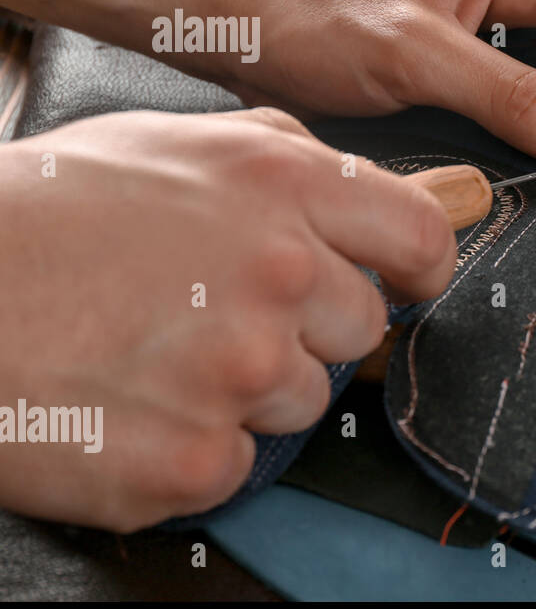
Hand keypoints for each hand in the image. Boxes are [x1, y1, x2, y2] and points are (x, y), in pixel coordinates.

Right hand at [0, 108, 454, 530]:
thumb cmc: (42, 214)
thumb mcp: (175, 145)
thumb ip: (290, 161)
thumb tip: (382, 185)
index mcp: (282, 186)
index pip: (420, 239)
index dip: (417, 267)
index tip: (400, 281)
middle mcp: (278, 276)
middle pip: (363, 330)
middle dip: (309, 328)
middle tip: (217, 313)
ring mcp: (239, 374)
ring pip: (303, 401)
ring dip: (246, 390)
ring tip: (155, 353)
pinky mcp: (191, 458)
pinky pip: (238, 464)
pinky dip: (190, 447)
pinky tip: (129, 406)